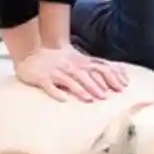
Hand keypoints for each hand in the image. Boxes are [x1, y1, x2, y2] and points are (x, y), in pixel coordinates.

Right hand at [14, 45, 128, 102]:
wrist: (31, 54)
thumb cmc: (58, 59)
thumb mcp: (77, 59)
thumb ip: (93, 66)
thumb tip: (115, 72)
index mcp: (80, 62)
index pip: (100, 67)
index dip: (112, 76)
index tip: (122, 87)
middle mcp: (70, 66)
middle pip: (86, 75)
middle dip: (97, 85)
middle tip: (106, 97)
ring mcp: (56, 71)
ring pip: (70, 80)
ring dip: (80, 90)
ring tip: (89, 99)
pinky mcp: (42, 78)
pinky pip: (50, 86)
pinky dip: (57, 92)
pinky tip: (64, 100)